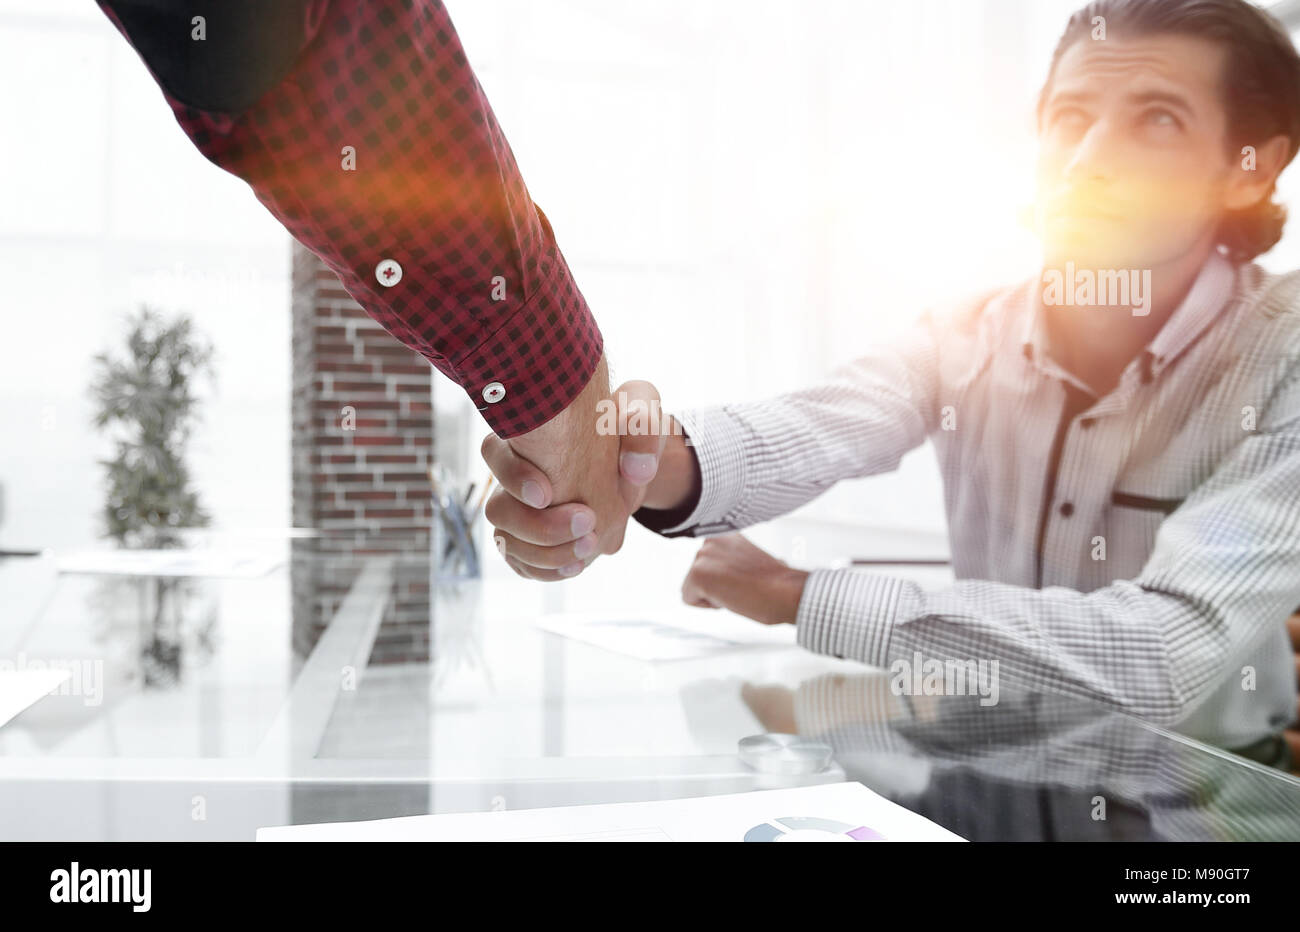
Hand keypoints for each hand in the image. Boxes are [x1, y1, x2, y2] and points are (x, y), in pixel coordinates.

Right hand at [481, 372, 674, 579]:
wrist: (629, 460)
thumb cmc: (628, 427)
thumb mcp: (642, 413)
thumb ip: (642, 427)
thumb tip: (636, 468)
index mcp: (529, 435)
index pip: (494, 451)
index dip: (512, 475)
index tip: (546, 494)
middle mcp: (514, 474)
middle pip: (498, 510)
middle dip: (539, 528)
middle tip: (588, 521)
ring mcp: (520, 510)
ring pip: (506, 541)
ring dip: (546, 554)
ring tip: (589, 546)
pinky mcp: (532, 537)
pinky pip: (520, 562)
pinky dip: (545, 569)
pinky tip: (576, 564)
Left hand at [681, 533, 808, 625]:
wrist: (786, 591)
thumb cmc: (775, 583)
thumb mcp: (747, 563)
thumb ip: (730, 562)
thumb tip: (726, 573)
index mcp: (724, 535)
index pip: (708, 566)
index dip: (725, 580)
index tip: (744, 579)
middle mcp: (711, 540)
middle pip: (697, 576)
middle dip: (716, 587)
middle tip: (742, 586)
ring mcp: (702, 555)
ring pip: (692, 588)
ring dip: (713, 595)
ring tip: (738, 590)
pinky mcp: (697, 574)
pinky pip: (689, 599)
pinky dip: (709, 606)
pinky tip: (730, 596)